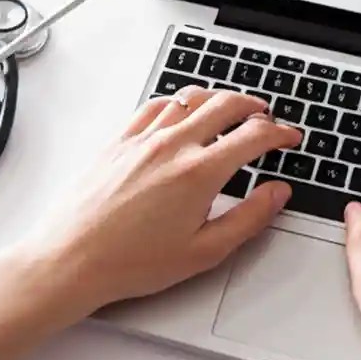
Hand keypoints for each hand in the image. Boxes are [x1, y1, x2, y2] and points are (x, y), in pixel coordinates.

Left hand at [13, 87, 300, 315]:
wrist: (71, 259)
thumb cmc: (129, 261)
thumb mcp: (204, 251)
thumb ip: (249, 218)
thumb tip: (276, 194)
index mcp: (199, 172)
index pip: (253, 136)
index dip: (280, 133)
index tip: (289, 137)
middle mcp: (172, 146)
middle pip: (225, 105)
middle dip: (254, 106)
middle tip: (267, 116)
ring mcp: (142, 139)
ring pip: (190, 98)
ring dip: (217, 98)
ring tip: (229, 107)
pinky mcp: (119, 141)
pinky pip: (154, 106)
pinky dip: (177, 101)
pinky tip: (180, 109)